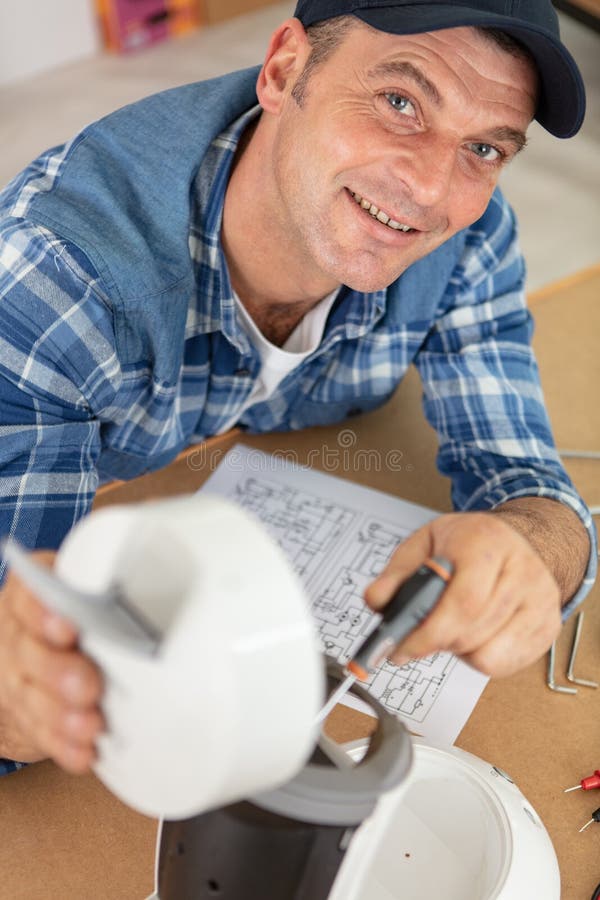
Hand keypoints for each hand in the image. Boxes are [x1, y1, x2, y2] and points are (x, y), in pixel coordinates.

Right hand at [0, 552, 103, 772]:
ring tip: (91, 724)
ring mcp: (18, 679)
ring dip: (62, 715)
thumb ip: (98, 585)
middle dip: (58, 671)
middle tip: (87, 685)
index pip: (27, 598)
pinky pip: (40, 734)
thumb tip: (159, 579)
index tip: (69, 627)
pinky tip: (84, 751)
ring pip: (31, 698)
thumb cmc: (70, 613)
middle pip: (27, 652)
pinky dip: (64, 745)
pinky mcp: (28, 717)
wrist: (32, 658)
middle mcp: (17, 636)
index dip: (44, 613)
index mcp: (29, 596)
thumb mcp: (75, 588)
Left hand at [365, 511, 561, 677]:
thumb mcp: (426, 542)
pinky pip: (505, 665)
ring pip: (488, 655)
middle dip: (435, 643)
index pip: (461, 603)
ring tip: (451, 627)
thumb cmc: (472, 542)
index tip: (398, 649)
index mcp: (485, 543)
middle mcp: (520, 571)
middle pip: (471, 632)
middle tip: (417, 639)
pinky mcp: (548, 626)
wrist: (525, 538)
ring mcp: (540, 601)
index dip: (427, 633)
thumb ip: (396, 573)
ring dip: (458, 650)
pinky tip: (474, 634)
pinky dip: (480, 657)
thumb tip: (376, 602)